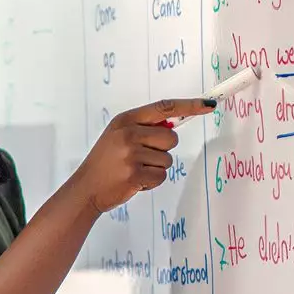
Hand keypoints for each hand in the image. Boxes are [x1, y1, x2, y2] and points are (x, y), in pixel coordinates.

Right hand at [76, 97, 214, 214]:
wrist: (86, 188)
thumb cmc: (105, 163)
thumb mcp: (118, 136)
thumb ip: (143, 128)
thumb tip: (173, 125)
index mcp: (125, 121)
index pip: (164, 108)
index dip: (189, 106)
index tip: (208, 105)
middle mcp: (128, 134)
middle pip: (171, 138)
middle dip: (163, 150)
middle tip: (141, 158)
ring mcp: (131, 154)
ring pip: (167, 159)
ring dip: (155, 168)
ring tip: (133, 170)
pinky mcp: (135, 175)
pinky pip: (161, 176)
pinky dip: (151, 182)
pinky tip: (134, 182)